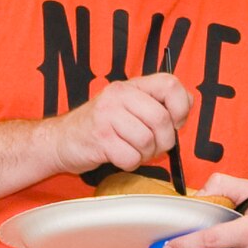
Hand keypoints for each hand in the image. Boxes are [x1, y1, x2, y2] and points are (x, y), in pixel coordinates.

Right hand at [45, 74, 190, 174]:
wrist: (61, 140)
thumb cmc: (102, 128)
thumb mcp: (130, 108)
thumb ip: (158, 104)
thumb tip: (186, 106)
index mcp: (132, 86)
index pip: (171, 84)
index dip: (181, 107)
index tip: (175, 123)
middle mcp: (119, 95)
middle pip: (161, 119)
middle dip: (164, 141)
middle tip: (153, 147)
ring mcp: (107, 115)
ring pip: (147, 140)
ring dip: (145, 154)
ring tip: (133, 151)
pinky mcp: (99, 137)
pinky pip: (130, 156)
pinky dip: (130, 163)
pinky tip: (119, 157)